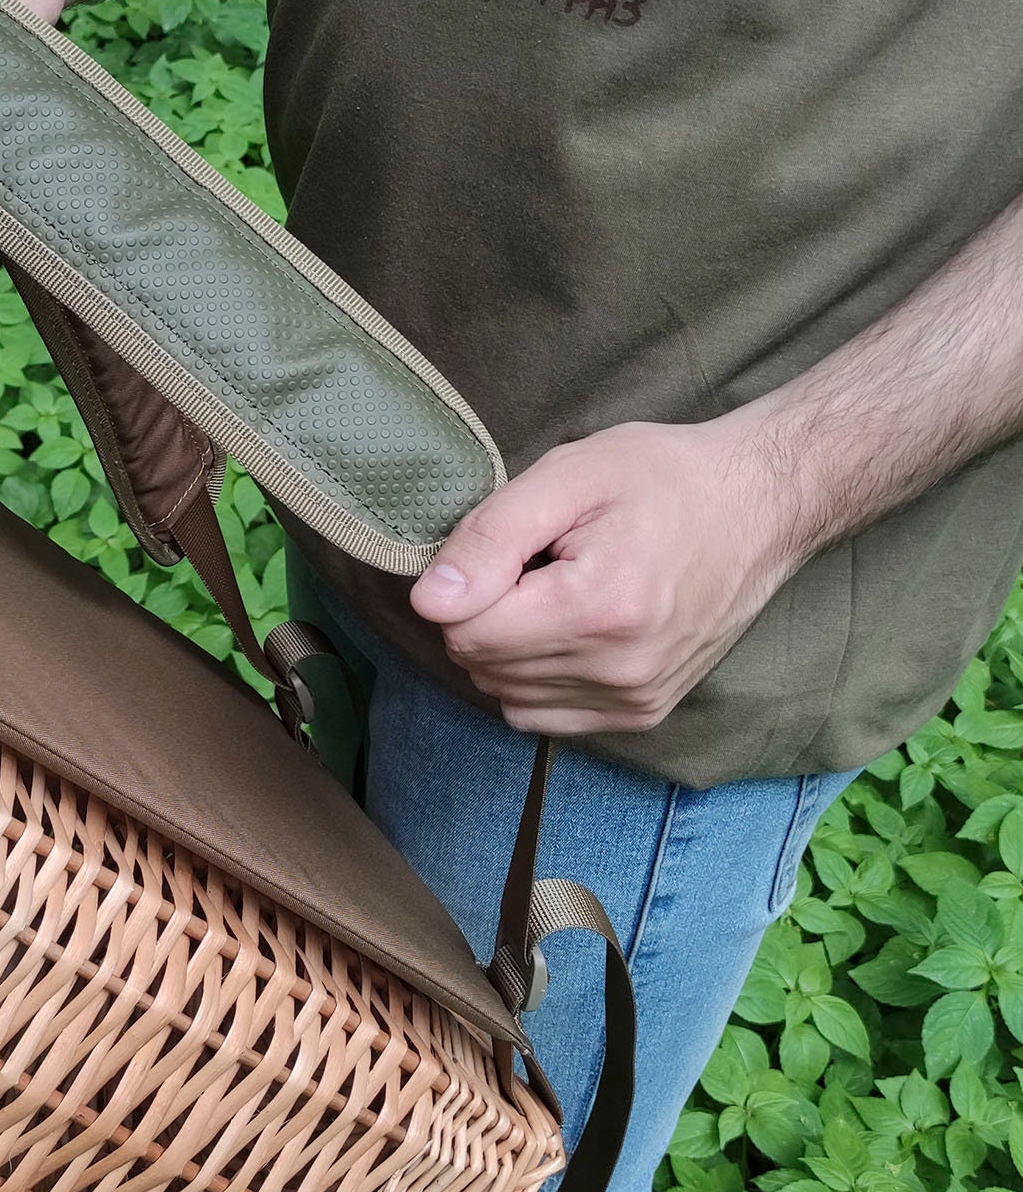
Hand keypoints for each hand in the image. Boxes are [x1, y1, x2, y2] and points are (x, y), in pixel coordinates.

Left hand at [407, 416, 798, 735]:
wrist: (762, 504)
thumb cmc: (664, 478)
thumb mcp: (567, 476)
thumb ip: (488, 539)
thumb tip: (429, 601)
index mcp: (599, 609)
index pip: (466, 631)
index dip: (471, 583)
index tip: (516, 547)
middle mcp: (619, 671)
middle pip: (483, 664)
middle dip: (490, 611)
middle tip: (544, 562)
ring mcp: (634, 700)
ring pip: (505, 693)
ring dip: (512, 645)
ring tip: (564, 590)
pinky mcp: (642, 714)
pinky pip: (542, 715)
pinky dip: (535, 677)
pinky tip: (571, 629)